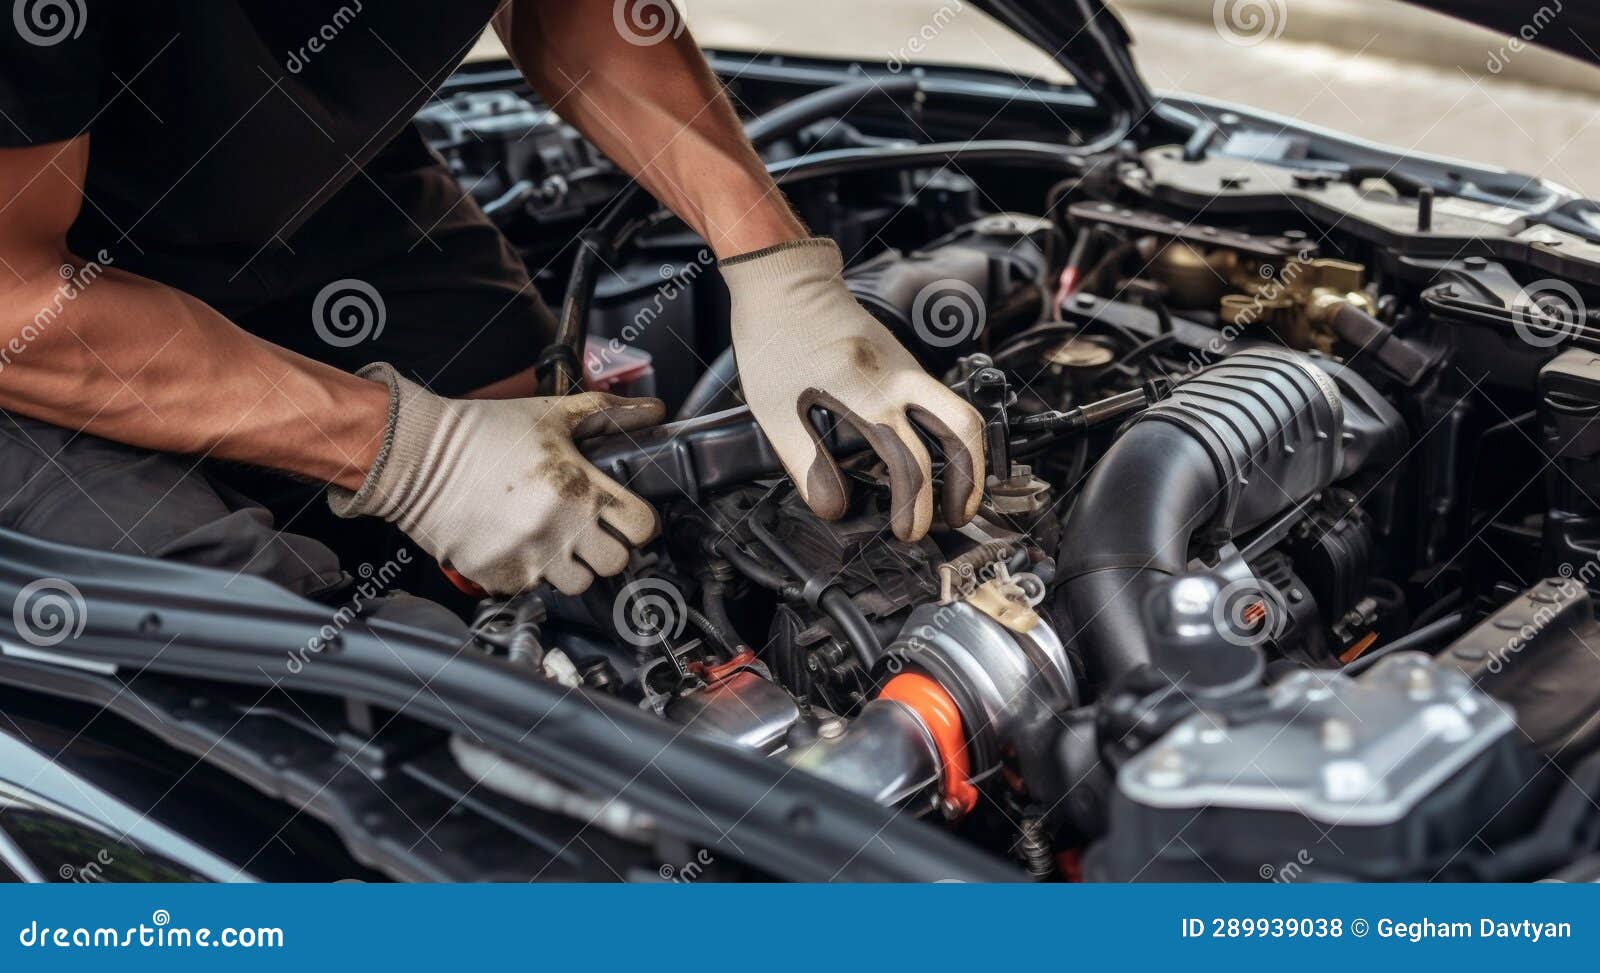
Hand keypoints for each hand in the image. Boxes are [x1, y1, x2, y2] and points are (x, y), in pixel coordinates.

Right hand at [328, 364, 662, 595]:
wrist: (417, 457)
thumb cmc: (482, 433)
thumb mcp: (553, 414)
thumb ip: (610, 412)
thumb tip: (652, 408)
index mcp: (580, 489)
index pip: (642, 528)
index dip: (638, 521)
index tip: (625, 515)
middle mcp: (559, 529)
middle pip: (617, 564)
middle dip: (609, 547)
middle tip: (591, 528)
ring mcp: (529, 558)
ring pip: (578, 584)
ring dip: (573, 565)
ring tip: (553, 537)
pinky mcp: (500, 577)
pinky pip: (534, 588)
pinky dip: (532, 571)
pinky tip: (519, 542)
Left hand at [720, 238, 985, 540]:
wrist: (784, 279)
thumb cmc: (776, 336)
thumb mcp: (776, 409)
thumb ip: (805, 463)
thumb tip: (832, 508)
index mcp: (868, 396)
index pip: (910, 465)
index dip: (915, 507)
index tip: (908, 531)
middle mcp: (899, 381)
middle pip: (961, 433)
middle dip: (968, 482)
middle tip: (958, 516)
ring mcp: (907, 368)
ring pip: (961, 414)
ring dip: (968, 458)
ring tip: (959, 492)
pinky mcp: (903, 362)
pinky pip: (943, 401)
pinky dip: (950, 434)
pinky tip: (932, 454)